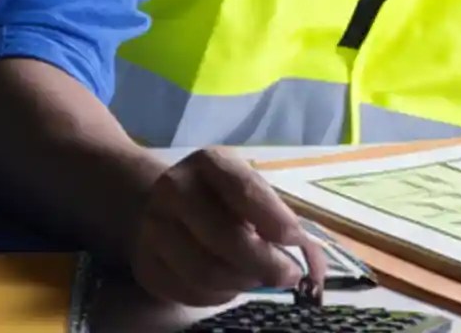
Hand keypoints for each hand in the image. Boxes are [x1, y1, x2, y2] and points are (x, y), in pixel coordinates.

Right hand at [128, 147, 327, 306]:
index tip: (295, 240)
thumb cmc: (222, 198)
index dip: (273, 218)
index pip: (242, 190)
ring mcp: (153, 228)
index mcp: (208, 164)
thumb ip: (281, 219)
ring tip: (259, 278)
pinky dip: (220, 295)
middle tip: (288, 276)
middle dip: (264, 263)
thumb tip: (315, 262)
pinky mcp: (146, 264)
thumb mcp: (251, 190)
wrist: (161, 205)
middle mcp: (174, 190)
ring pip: (206, 271)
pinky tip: (231, 283)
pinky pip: (189, 292)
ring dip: (243, 282)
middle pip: (223, 238)